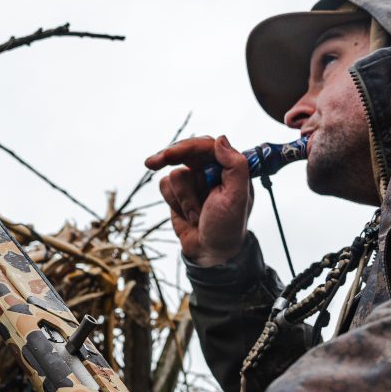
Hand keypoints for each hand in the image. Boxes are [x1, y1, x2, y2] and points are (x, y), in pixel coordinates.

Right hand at [145, 135, 252, 265]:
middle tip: (153, 163)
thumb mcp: (237, 197)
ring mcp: (194, 180)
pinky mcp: (179, 192)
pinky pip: (165, 186)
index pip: (207, 146)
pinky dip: (174, 202)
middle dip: (169, 157)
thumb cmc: (227, 227)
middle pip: (185, 151)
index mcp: (230, 167)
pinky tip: (187, 215)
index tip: (169, 156)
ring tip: (196, 215)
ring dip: (183, 198)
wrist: (209, 252)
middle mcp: (211, 170)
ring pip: (174, 174)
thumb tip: (220, 139)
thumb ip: (235, 166)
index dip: (186, 148)